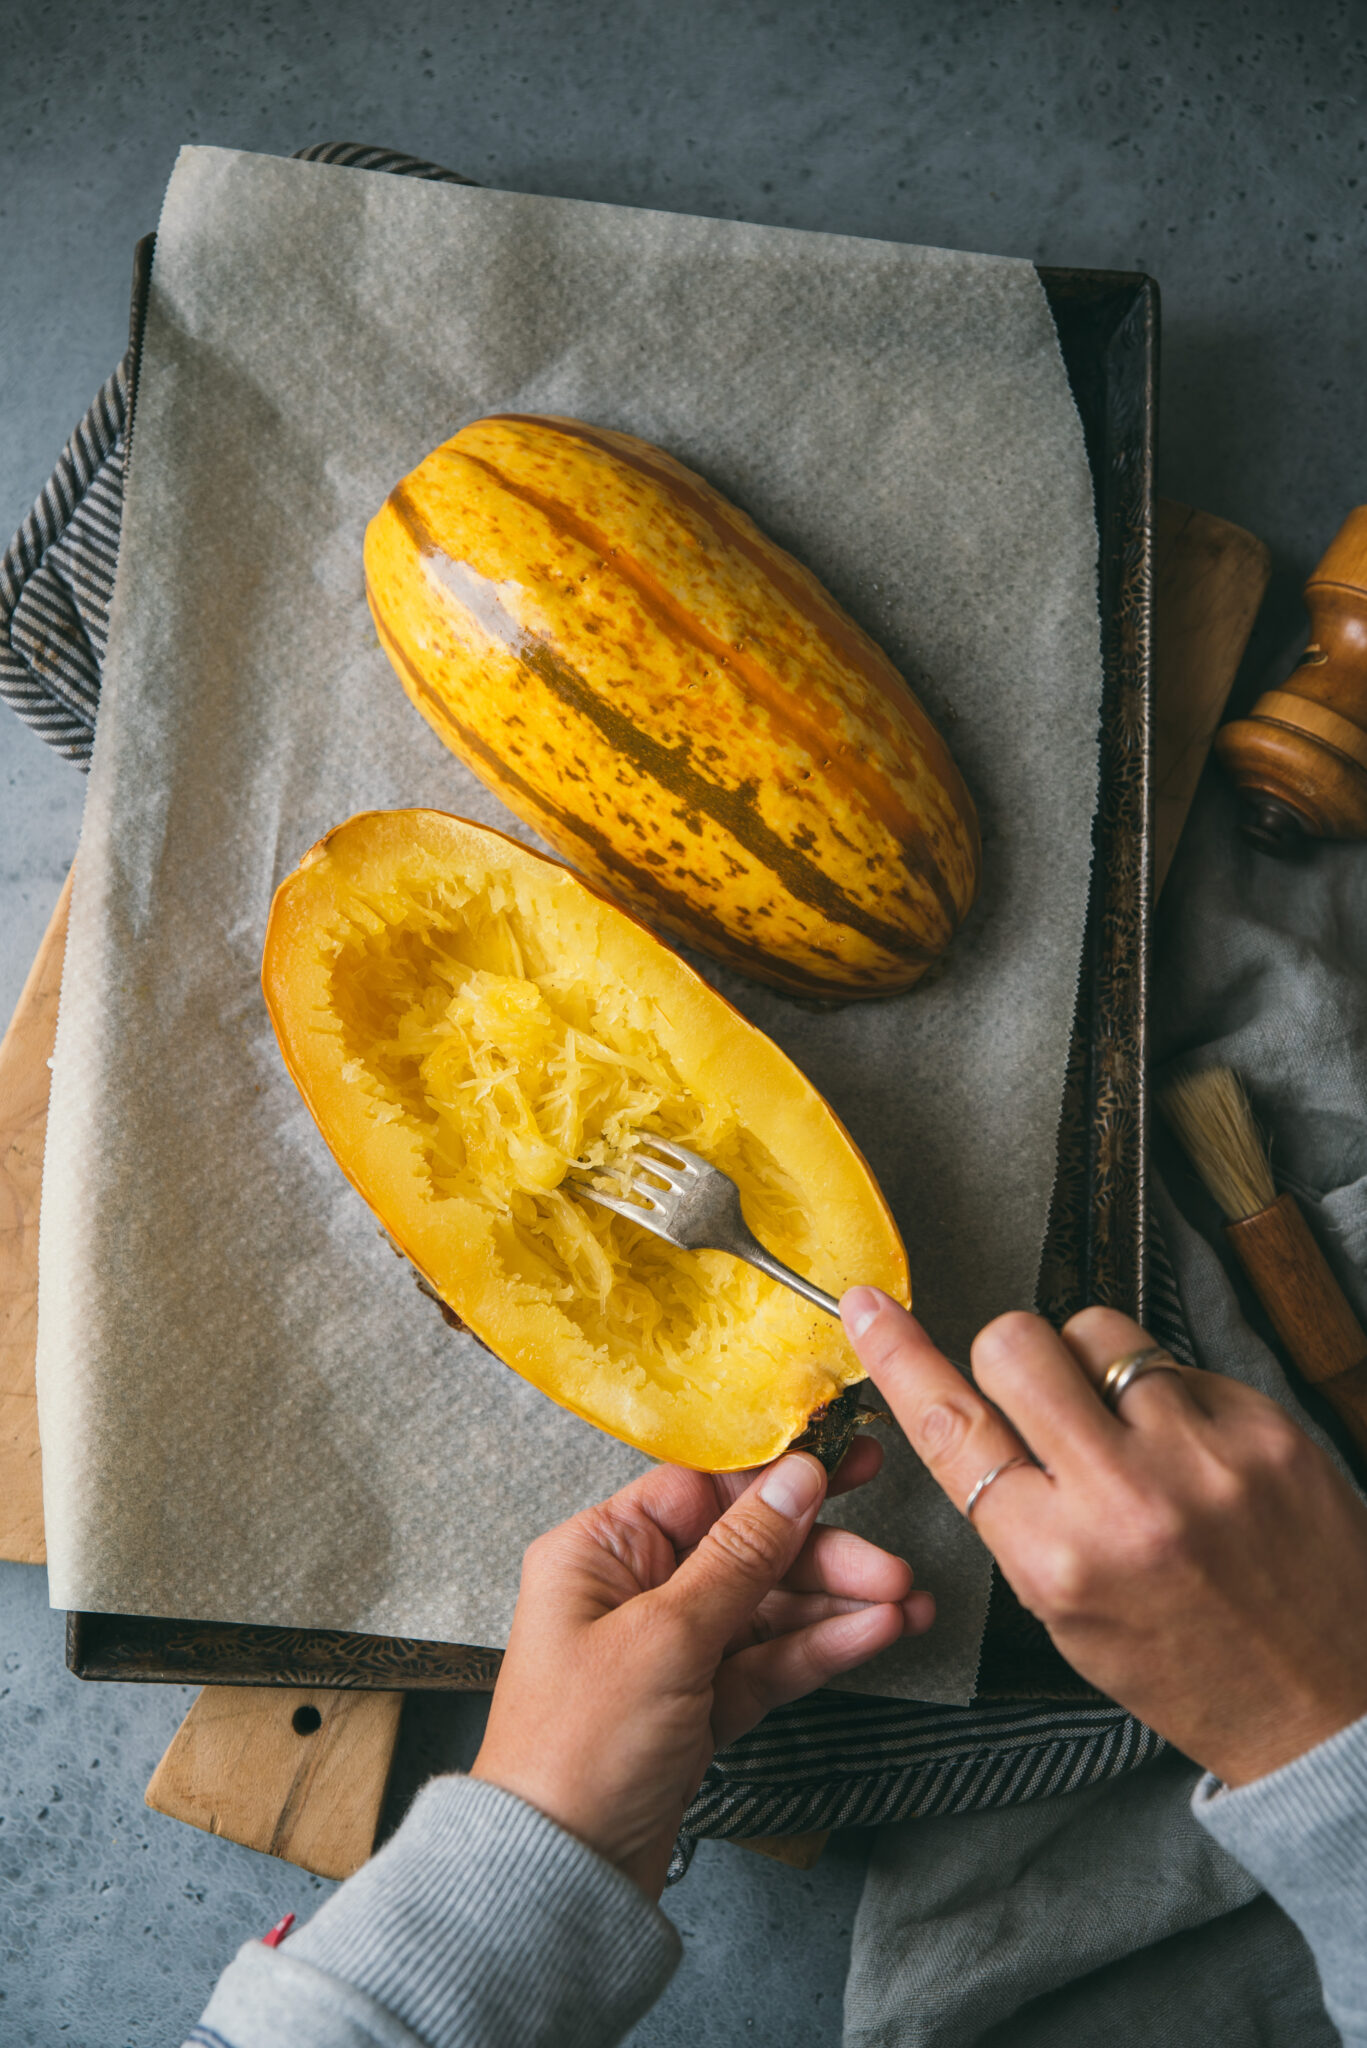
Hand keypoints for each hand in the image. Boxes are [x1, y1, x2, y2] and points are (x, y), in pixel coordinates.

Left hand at [471, 1437, 931, 1896]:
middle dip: (825, 1558)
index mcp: (600, 1551)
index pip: (703, 1489)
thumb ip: (741, 1553)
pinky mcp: (701, 1703)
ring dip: (839, 1604)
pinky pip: (771, 1658)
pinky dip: (822, 1647)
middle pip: (748, 1548)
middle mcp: (634, 1589)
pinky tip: (877, 1634)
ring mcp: (672, 1649)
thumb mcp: (667, 1635)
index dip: (779, 1478)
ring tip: (908, 1606)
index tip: (847, 1462)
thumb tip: (796, 1478)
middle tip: (893, 1566)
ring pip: (770, 1606)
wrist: (564, 1879)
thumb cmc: (580, 1750)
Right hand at [840, 1289, 1366, 1787]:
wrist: (1333, 1704)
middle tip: (1044, 1396)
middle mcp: (1124, 1500)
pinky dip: (1172, 1393)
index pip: (950, 1428)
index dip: (899, 1357)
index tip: (869, 1308)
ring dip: (1096, 1365)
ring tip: (1134, 1430)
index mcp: (1057, 1561)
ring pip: (1097, 1330)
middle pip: (1016, 1344)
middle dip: (1014, 1356)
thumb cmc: (1192, 1670)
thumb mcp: (1070, 1616)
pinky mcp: (1262, 1427)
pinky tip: (1198, 1454)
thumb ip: (1019, 1514)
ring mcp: (1200, 1455)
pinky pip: (1177, 1360)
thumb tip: (978, 1409)